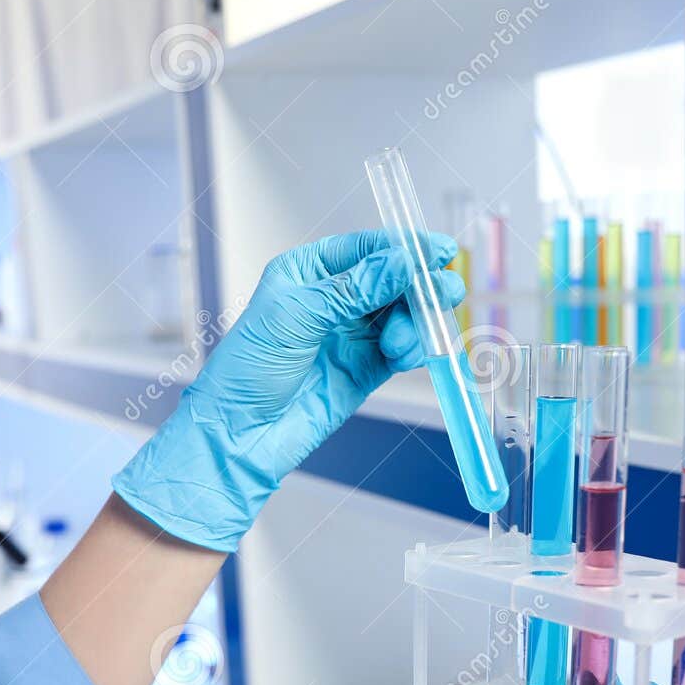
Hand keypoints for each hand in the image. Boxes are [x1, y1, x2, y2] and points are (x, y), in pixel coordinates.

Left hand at [113, 231, 462, 550]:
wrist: (241, 436)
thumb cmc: (247, 370)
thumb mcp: (297, 317)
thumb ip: (353, 289)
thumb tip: (401, 262)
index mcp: (307, 272)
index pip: (364, 249)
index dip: (403, 248)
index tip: (437, 252)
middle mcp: (332, 299)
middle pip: (391, 280)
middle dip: (419, 285)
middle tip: (444, 291)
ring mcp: (350, 335)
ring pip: (401, 315)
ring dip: (415, 322)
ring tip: (406, 341)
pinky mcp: (365, 369)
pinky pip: (401, 349)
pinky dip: (412, 348)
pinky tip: (407, 354)